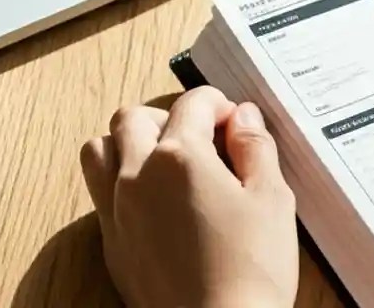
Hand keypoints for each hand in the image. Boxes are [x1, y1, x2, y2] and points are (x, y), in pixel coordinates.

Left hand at [80, 87, 297, 307]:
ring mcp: (117, 211)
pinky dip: (122, 182)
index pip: (193, 103)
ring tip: (166, 163)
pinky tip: (158, 202)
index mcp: (180, 157)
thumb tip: (244, 116)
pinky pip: (100, 193)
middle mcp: (137, 176)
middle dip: (169, 117)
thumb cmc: (252, 269)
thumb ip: (256, 147)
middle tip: (203, 140)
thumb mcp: (273, 198)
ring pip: (100, 149)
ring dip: (129, 143)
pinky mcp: (112, 243)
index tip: (237, 126)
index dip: (221, 106)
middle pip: (133, 117)